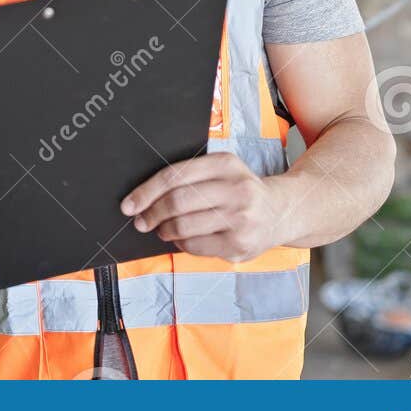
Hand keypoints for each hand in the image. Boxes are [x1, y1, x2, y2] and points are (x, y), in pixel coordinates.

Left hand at [119, 152, 283, 260]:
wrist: (281, 211)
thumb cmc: (239, 190)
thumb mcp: (222, 170)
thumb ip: (189, 176)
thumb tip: (144, 198)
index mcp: (226, 164)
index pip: (175, 175)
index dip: (146, 191)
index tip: (129, 204)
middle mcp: (236, 189)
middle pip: (177, 202)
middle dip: (151, 213)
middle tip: (141, 221)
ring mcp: (240, 219)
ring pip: (184, 226)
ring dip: (164, 230)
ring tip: (162, 230)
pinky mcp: (240, 245)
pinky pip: (196, 246)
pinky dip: (181, 244)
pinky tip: (182, 239)